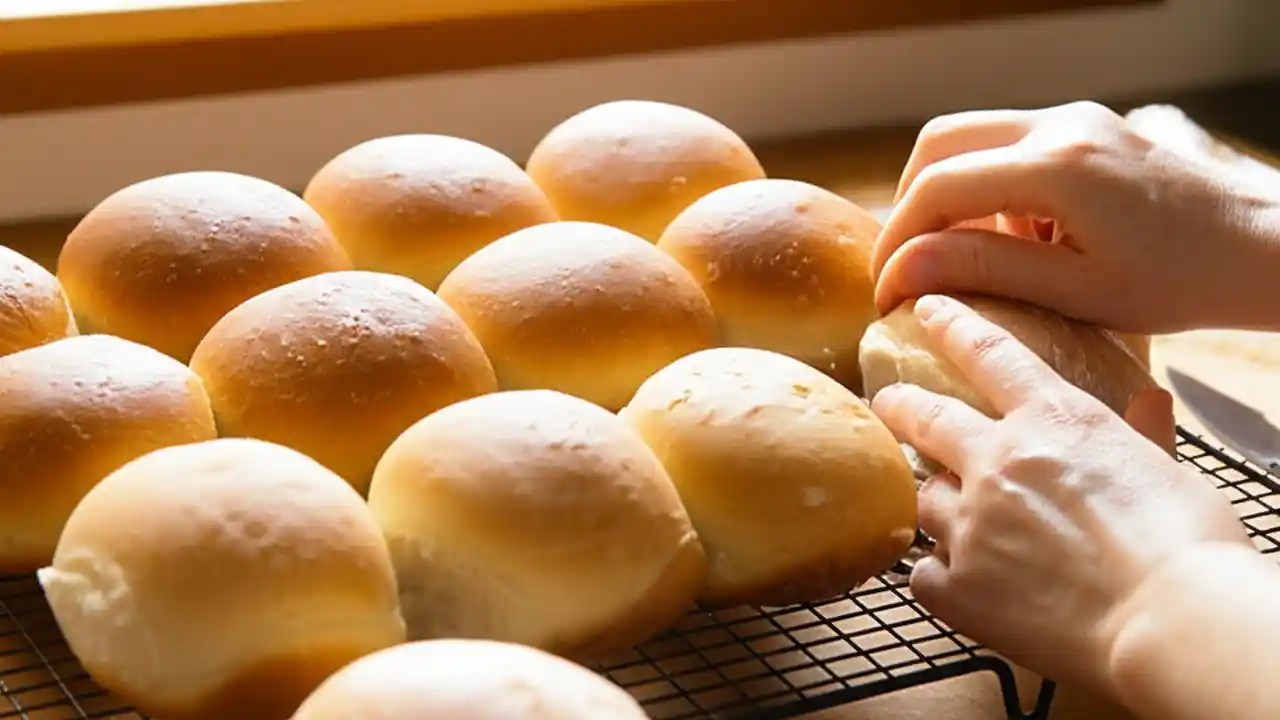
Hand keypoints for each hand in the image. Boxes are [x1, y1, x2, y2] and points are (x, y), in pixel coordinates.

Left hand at [869, 295, 1250, 695]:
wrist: (1169, 622)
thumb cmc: (1185, 545)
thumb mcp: (1168, 470)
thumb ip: (1143, 435)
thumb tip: (1151, 401)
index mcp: (1052, 421)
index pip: (987, 353)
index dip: (951, 324)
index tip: (924, 308)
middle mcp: (996, 462)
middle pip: (925, 419)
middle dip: (900, 406)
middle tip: (887, 402)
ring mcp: (969, 524)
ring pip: (925, 500)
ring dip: (939, 505)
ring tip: (959, 519)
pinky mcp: (957, 586)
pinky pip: (927, 573)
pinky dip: (943, 575)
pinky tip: (966, 584)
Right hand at [872, 101, 1279, 332]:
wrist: (1261, 244)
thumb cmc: (1183, 281)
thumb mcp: (1079, 292)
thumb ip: (986, 273)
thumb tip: (903, 272)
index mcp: (1057, 166)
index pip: (938, 188)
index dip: (898, 240)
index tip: (885, 292)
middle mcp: (1059, 124)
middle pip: (939, 143)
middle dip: (910, 206)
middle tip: (908, 266)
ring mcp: (1073, 118)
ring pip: (968, 137)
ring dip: (947, 194)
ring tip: (960, 257)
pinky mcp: (1084, 126)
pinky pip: (1006, 144)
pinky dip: (985, 188)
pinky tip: (1012, 240)